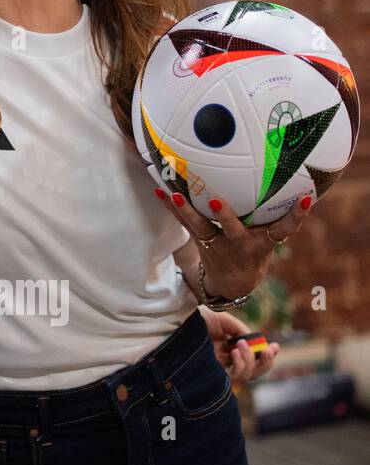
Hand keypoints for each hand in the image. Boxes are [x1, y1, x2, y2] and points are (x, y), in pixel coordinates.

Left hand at [154, 186, 314, 296]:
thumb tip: (289, 182)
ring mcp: (218, 244)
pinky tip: (159, 190)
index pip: (284, 229)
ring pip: (201, 227)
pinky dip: (171, 206)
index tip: (305, 198)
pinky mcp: (199, 241)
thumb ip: (272, 215)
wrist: (235, 283)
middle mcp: (241, 244)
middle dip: (226, 217)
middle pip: (233, 230)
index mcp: (263, 241)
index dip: (296, 215)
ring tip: (175, 194)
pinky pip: (184, 223)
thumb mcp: (268, 238)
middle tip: (215, 202)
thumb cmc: (254, 250)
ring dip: (187, 211)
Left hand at [201, 308, 279, 381]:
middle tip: (268, 350)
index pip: (253, 359)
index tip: (275, 346)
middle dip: (265, 363)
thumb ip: (240, 330)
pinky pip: (233, 376)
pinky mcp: (212, 372)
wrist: (179, 318)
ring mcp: (218, 367)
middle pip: (253, 372)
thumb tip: (253, 342)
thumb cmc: (198, 318)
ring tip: (239, 345)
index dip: (266, 356)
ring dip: (249, 360)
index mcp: (229, 348)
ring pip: (245, 375)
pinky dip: (239, 364)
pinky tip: (234, 351)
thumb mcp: (223, 320)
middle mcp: (225, 360)